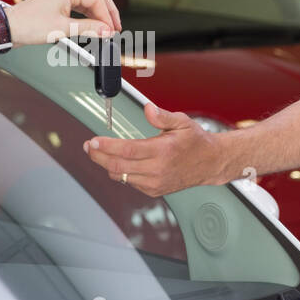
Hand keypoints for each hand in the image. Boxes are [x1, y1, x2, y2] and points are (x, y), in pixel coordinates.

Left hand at [1, 0, 120, 47]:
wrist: (9, 28)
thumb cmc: (28, 25)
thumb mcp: (63, 29)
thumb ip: (88, 29)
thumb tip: (107, 30)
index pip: (97, 0)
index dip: (108, 16)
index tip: (112, 30)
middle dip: (108, 12)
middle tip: (116, 27)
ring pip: (89, 2)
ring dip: (99, 16)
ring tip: (106, 30)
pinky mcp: (58, 5)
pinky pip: (80, 8)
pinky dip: (88, 18)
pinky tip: (93, 27)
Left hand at [83, 102, 228, 196]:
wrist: (210, 163)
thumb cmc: (196, 141)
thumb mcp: (182, 122)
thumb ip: (162, 116)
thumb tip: (147, 108)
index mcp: (163, 151)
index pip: (127, 151)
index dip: (107, 147)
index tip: (93, 141)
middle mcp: (157, 170)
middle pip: (118, 167)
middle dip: (98, 156)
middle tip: (89, 146)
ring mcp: (155, 183)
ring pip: (121, 177)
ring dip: (106, 165)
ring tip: (97, 153)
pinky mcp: (154, 190)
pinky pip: (130, 182)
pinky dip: (120, 173)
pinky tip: (117, 163)